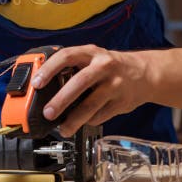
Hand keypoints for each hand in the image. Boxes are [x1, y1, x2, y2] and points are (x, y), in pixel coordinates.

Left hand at [30, 45, 152, 136]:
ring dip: (74, 120)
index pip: (66, 56)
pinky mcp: (122, 102)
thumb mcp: (91, 58)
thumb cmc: (110, 66)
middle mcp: (104, 66)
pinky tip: (84, 122)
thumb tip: (43, 84)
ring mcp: (115, 84)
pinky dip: (89, 121)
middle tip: (48, 113)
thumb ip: (71, 66)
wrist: (145, 73)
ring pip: (91, 105)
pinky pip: (101, 115)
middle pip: (79, 83)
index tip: (37, 83)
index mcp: (91, 52)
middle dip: (61, 100)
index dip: (49, 69)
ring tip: (63, 129)